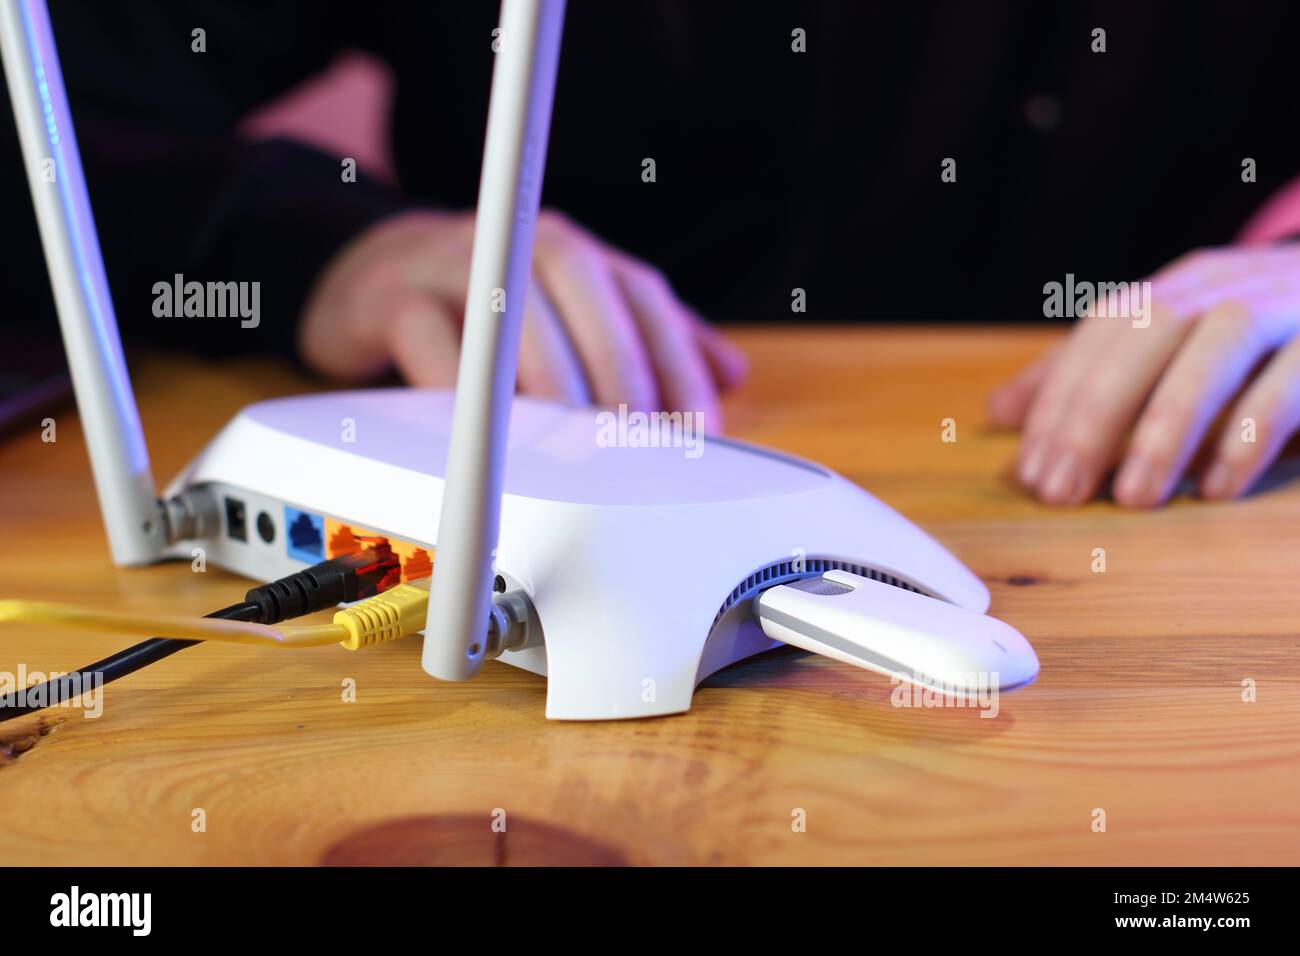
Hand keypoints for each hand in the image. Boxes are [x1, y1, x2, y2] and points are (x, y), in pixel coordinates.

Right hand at [299, 208, 747, 428]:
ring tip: (572, 445)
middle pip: (582, 286)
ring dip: (547, 382)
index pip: (640, 293)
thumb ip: (646, 339)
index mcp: (573, 251)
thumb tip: (731, 373)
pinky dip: (462, 389)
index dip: (677, 359)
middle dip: (618, 368)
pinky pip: (430, 338)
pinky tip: (488, 435)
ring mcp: (453, 261)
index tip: (699, 427)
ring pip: (510, 308)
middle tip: (633, 440)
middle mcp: (519, 243)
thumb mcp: (573, 317)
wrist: (372, 278)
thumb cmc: (486, 310)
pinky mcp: (392, 296)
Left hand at [989, 244, 1299, 505]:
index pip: (1101, 332)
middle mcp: (1227, 285)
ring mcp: (1286, 306)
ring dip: (1167, 426)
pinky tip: (1216, 488)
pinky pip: (1294, 384)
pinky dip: (1251, 435)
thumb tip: (1000, 414)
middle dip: (1096, 416)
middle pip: (1147, 332)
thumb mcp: (1170, 347)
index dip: (1059, 399)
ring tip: (1132, 498)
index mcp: (1179, 285)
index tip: (1031, 471)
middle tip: (1062, 492)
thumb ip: (1091, 375)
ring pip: (1218, 349)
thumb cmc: (1259, 339)